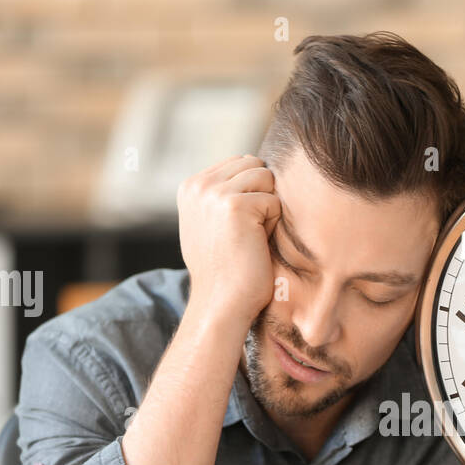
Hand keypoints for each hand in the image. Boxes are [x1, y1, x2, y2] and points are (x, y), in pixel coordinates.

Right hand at [176, 154, 280, 325]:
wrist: (221, 302)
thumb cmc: (224, 270)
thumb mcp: (209, 223)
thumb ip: (219, 194)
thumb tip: (246, 163)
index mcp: (190, 186)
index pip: (239, 162)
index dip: (249, 193)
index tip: (235, 227)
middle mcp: (198, 185)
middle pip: (254, 165)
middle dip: (260, 195)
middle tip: (247, 231)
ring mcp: (214, 193)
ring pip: (265, 178)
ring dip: (266, 209)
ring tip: (250, 236)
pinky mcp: (235, 205)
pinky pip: (274, 201)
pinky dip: (272, 225)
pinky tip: (254, 245)